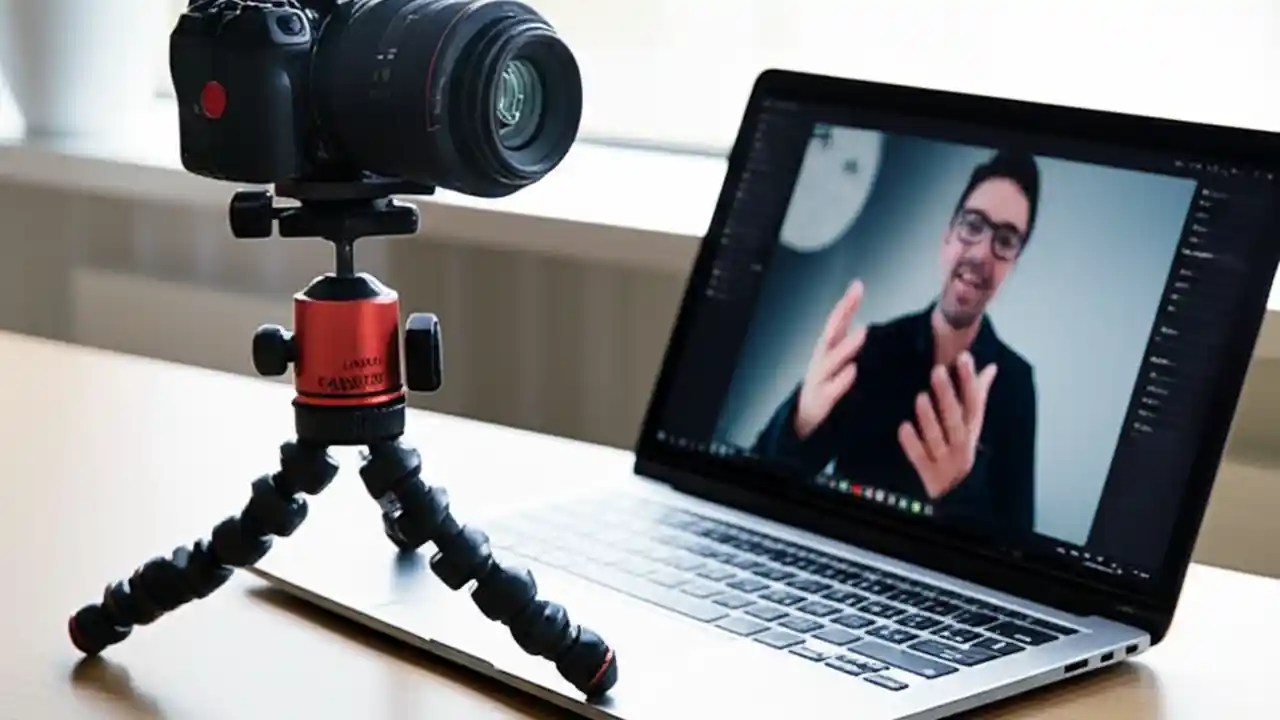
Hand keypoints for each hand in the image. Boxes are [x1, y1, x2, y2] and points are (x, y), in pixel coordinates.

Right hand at [795, 279, 867, 439]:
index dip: (846, 303)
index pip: (836, 321)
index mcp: (826, 349)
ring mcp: (818, 379)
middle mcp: (820, 360)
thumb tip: (866, 325)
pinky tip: (852, 370)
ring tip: (862, 331)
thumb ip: (848, 344)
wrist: (804, 421)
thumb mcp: (835, 363)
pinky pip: (832, 389)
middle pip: (830, 331)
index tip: (858, 285)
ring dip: (846, 345)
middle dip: (841, 313)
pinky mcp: (821, 400)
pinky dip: (842, 379)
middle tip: (854, 296)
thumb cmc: (825, 388)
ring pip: (831, 359)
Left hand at [898, 352, 997, 498]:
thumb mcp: (972, 426)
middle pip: (956, 419)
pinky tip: (903, 427)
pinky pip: (920, 458)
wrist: (958, 496)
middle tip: (936, 371)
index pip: (974, 402)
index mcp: (972, 429)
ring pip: (939, 438)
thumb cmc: (962, 451)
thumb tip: (989, 367)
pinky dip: (912, 444)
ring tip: (920, 397)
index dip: (969, 380)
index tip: (963, 357)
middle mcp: (962, 445)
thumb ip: (978, 395)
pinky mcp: (929, 474)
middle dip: (947, 395)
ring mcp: (946, 460)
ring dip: (929, 418)